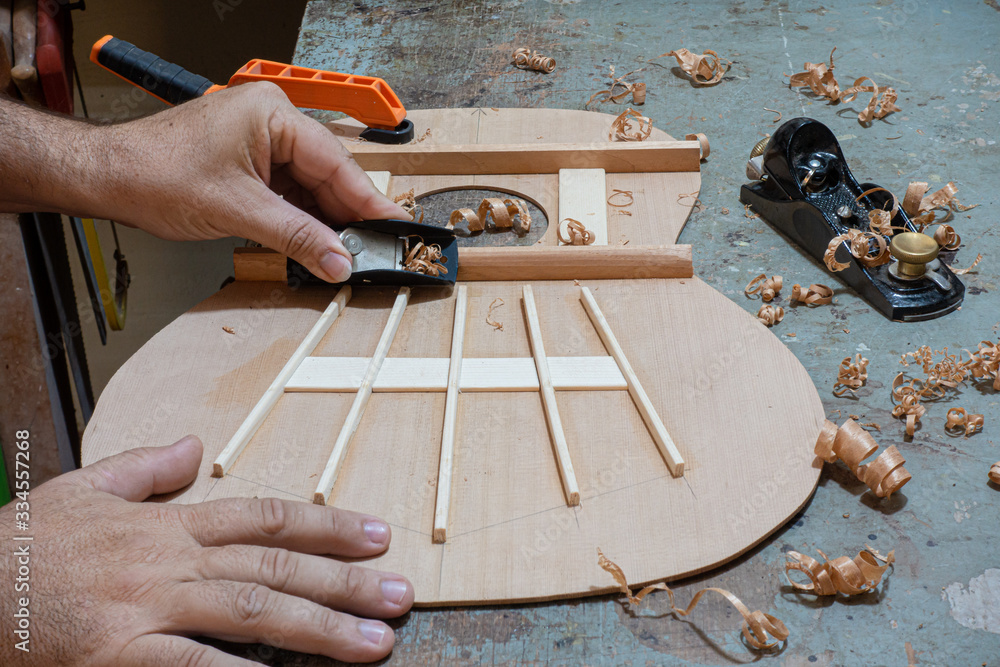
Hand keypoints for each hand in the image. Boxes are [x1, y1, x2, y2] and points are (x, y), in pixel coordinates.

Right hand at [0, 436, 412, 664]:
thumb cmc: (20, 548)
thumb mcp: (84, 489)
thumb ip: (146, 468)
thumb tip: (193, 444)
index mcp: (167, 524)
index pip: (264, 517)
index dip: (327, 525)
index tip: (377, 535)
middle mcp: (168, 561)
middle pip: (274, 567)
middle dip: (344, 582)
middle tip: (400, 595)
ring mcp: (146, 609)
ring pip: (250, 613)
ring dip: (319, 630)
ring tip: (375, 645)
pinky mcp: (117, 655)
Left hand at [102, 82, 409, 281]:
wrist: (109, 177)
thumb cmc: (155, 172)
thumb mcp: (237, 211)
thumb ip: (296, 237)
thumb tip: (337, 259)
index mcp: (273, 115)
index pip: (337, 163)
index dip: (368, 203)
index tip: (395, 229)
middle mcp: (272, 121)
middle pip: (328, 175)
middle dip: (348, 217)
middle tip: (376, 251)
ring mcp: (262, 141)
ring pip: (311, 186)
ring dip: (326, 222)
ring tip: (348, 253)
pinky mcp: (252, 162)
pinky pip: (291, 191)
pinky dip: (303, 219)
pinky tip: (317, 242)